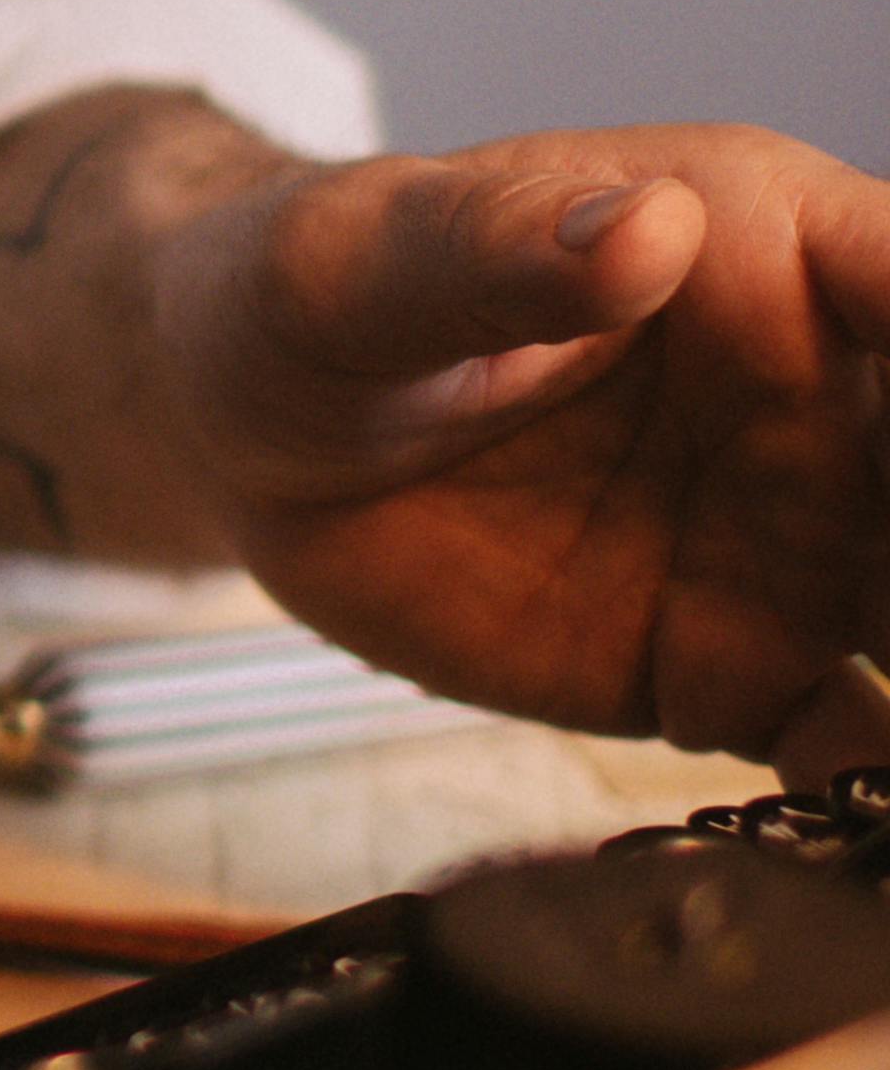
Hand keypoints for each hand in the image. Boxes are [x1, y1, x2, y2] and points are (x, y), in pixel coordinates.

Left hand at [136, 127, 889, 776]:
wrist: (244, 429)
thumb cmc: (311, 287)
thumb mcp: (368, 256)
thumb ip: (501, 248)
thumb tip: (640, 227)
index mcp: (765, 250)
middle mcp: (823, 400)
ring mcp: (794, 542)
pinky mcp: (736, 667)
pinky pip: (854, 742)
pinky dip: (884, 794)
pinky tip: (871, 842)